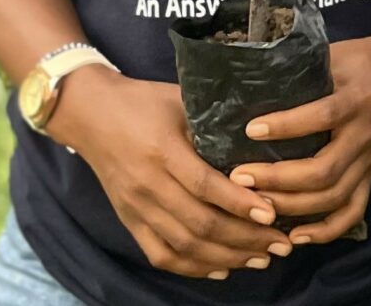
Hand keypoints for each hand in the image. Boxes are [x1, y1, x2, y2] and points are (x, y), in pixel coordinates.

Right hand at [51, 69, 289, 279]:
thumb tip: (264, 137)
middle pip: (199, 224)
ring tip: (262, 257)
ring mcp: (136, 208)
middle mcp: (147, 186)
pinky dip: (193, 268)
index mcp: (162, 152)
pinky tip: (223, 269)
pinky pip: (160, 254)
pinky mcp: (128, 221)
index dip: (239, 203)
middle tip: (281, 243)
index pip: (204, 186)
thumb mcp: (182, 100)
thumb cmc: (143, 101)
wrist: (89, 114)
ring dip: (226, 257)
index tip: (272, 214)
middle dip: (245, 238)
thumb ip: (215, 122)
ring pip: (183, 246)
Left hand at [227, 31, 370, 244]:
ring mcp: (370, 160)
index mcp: (357, 99)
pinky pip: (352, 211)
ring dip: (293, 206)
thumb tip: (247, 82)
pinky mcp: (370, 175)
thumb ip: (299, 72)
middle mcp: (365, 134)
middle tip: (239, 177)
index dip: (287, 126)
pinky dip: (325, 230)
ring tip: (255, 205)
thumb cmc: (356, 62)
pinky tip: (294, 236)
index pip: (323, 116)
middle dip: (278, 179)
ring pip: (335, 195)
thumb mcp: (331, 56)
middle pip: (325, 169)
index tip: (250, 130)